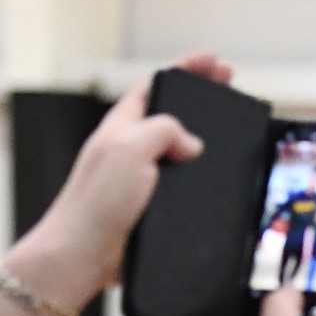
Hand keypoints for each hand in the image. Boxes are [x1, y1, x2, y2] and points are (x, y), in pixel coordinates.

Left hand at [9, 53, 232, 308]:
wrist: (85, 254)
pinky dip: (201, 181)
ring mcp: (142, 178)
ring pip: (180, 153)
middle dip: (202, 101)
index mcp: (124, 125)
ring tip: (230, 137)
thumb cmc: (97, 201)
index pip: (156, 85)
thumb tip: (191, 142)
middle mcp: (132, 148)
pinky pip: (183, 187)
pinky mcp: (151, 207)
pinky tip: (216, 183)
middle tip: (229, 89)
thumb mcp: (130, 148)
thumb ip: (164, 131)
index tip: (212, 61)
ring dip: (205, 144)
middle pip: (173, 115)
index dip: (185, 69)